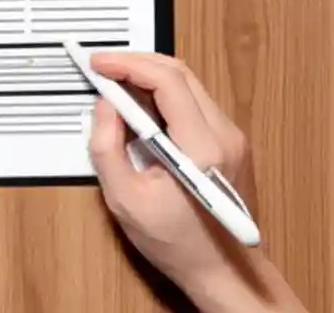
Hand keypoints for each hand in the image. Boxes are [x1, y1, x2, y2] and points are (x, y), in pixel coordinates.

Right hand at [88, 53, 303, 311]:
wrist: (224, 270)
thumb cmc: (178, 244)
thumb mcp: (125, 201)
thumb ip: (107, 148)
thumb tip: (105, 106)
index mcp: (201, 149)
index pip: (167, 82)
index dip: (129, 64)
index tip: (100, 63)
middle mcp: (224, 135)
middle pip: (181, 74)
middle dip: (138, 64)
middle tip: (105, 68)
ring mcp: (232, 137)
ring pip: (190, 85)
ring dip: (152, 79)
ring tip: (118, 87)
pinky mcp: (231, 142)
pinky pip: (196, 104)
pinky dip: (166, 97)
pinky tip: (143, 110)